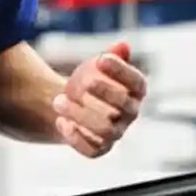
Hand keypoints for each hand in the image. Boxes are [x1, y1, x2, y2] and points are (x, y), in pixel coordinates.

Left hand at [52, 41, 146, 157]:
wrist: (75, 103)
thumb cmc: (92, 79)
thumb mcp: (100, 64)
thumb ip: (113, 55)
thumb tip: (123, 46)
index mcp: (136, 91)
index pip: (137, 82)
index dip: (121, 71)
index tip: (100, 59)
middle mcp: (130, 113)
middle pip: (123, 106)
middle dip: (101, 93)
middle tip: (79, 84)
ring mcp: (116, 133)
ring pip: (105, 129)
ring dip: (80, 115)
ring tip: (58, 101)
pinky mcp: (100, 148)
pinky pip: (92, 150)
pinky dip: (76, 137)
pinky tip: (61, 121)